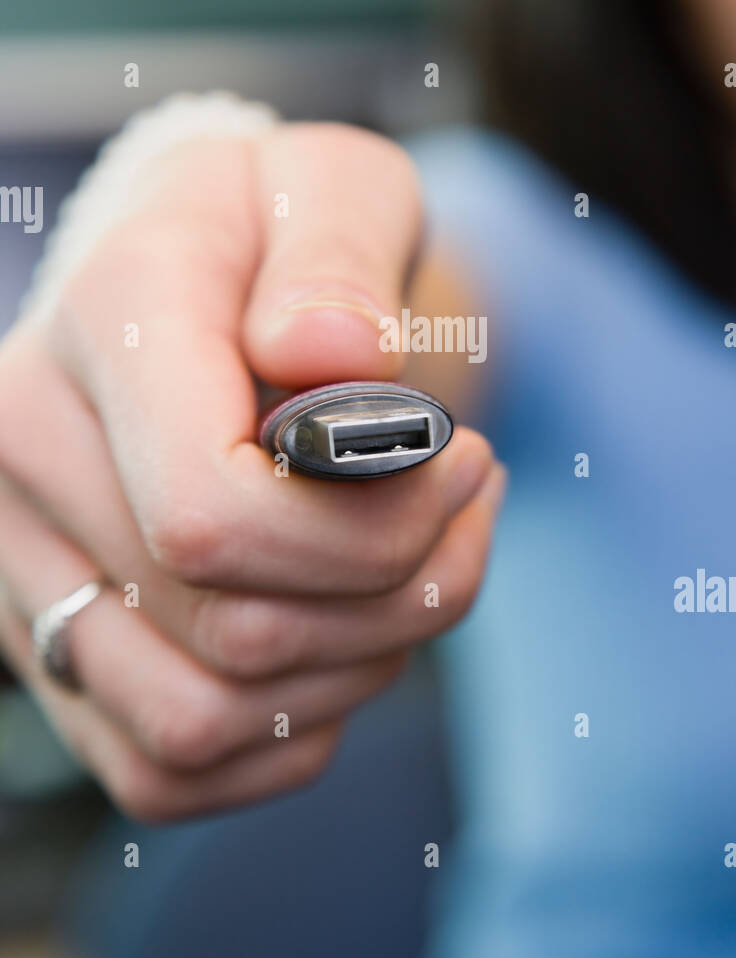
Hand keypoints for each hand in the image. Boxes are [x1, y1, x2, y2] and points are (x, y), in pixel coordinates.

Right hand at [0, 121, 503, 820]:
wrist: (197, 281)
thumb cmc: (280, 233)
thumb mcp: (335, 188)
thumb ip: (337, 254)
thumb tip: (335, 356)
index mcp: (100, 322)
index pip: (211, 511)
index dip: (373, 529)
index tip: (465, 462)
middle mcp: (23, 452)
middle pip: (230, 628)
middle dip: (402, 591)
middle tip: (468, 504)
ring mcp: (21, 564)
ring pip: (200, 719)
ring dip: (357, 667)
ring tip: (417, 568)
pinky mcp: (48, 647)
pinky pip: (169, 769)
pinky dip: (292, 732)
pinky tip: (349, 636)